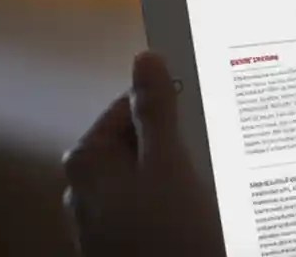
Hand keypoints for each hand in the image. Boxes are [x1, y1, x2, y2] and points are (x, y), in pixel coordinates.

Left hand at [63, 52, 215, 256]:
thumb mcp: (168, 164)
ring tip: (208, 186)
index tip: (203, 113)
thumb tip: (145, 58)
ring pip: (149, 178)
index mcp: (87, 160)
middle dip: (176, 143)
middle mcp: (85, 189)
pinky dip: (176, 205)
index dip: (168, 105)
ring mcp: (102, 221)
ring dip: (181, 176)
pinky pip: (152, 209)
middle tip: (210, 151)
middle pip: (139, 142)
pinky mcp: (122, 245)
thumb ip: (155, 110)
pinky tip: (200, 214)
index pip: (129, 106)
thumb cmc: (168, 236)